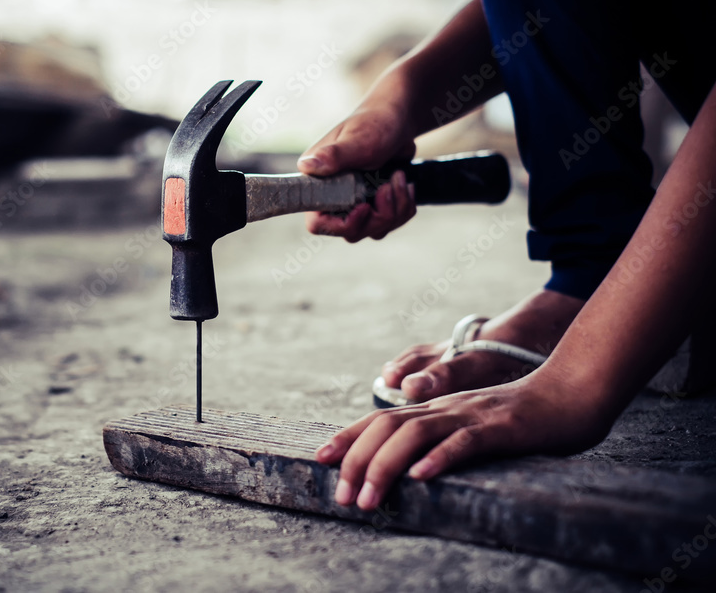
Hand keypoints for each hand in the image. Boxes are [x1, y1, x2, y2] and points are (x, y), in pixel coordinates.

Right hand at [298, 104, 417, 241]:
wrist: (398, 119)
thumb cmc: (374, 123)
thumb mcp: (357, 140)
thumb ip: (333, 156)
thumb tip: (306, 166)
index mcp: (318, 183)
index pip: (318, 223)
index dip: (340, 225)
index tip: (364, 207)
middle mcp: (333, 197)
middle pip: (352, 232)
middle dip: (378, 215)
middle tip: (388, 187)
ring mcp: (355, 203)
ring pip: (374, 230)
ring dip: (395, 210)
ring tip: (400, 179)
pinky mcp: (375, 205)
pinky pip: (390, 223)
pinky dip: (404, 207)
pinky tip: (405, 184)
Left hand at [314, 371, 613, 510]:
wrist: (572, 394)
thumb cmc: (523, 419)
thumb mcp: (473, 429)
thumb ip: (443, 440)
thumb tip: (411, 468)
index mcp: (437, 409)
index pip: (381, 420)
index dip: (348, 438)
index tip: (320, 460)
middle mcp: (446, 408)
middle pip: (387, 427)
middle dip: (358, 461)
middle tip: (343, 497)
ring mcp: (471, 415)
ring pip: (415, 433)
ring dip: (385, 466)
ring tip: (368, 498)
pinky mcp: (500, 428)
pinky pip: (464, 442)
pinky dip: (439, 458)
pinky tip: (420, 478)